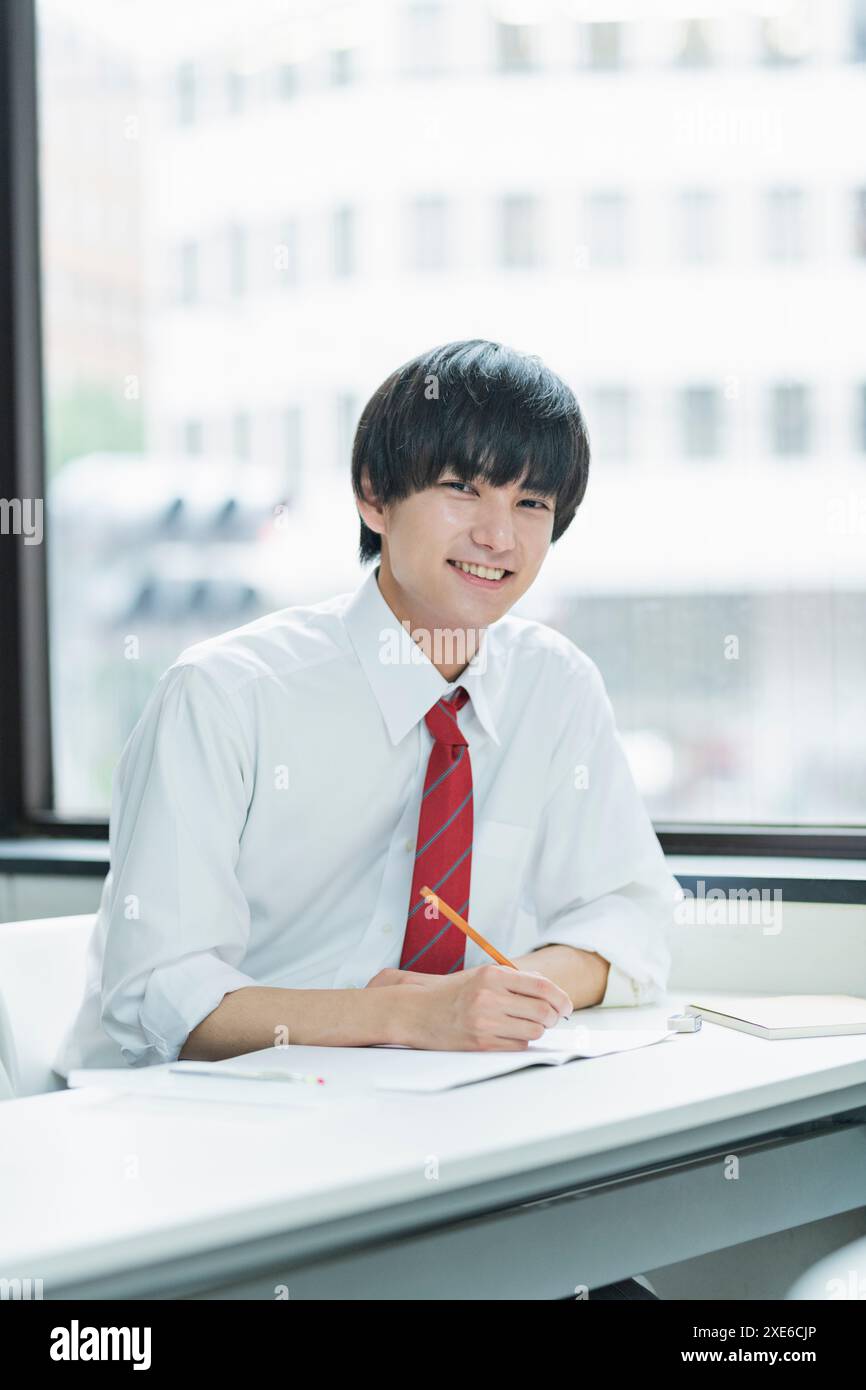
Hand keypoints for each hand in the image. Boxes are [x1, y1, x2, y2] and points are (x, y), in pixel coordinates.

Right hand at [377, 962, 572, 1051]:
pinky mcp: (481, 1044)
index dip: (562, 999)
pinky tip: (510, 1034)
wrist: (417, 1011)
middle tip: (551, 1018)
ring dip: (537, 1030)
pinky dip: (521, 1042)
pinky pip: (518, 1046)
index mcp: (492, 975)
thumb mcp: (482, 975)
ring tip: (526, 1025)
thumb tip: (551, 992)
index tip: (566, 1006)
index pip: (543, 987)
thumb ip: (515, 980)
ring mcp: (485, 1022)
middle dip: (553, 1017)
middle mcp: (490, 997)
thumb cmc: (453, 992)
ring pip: (534, 1031)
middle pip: (544, 1012)